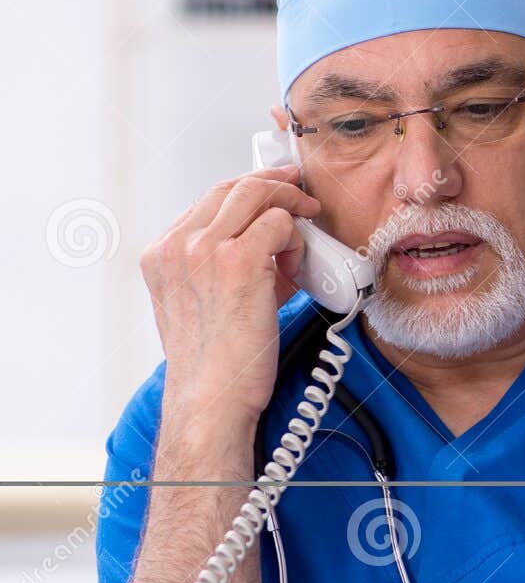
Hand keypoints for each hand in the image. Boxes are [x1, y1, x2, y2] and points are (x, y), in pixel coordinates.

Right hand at [141, 166, 321, 430]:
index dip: (245, 194)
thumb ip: (220, 267)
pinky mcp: (238, 261)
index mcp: (161, 255)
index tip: (271, 196)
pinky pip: (279, 223)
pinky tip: (296, 266)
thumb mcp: (200, 304)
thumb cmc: (213, 364)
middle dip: (272, 183)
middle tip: (299, 191)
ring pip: (256, 195)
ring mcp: (204, 250)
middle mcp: (177, 246)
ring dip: (289, 205)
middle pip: (229, 187)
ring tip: (307, 223)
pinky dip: (295, 239)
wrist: (211, 398)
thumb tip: (270, 245)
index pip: (207, 201)